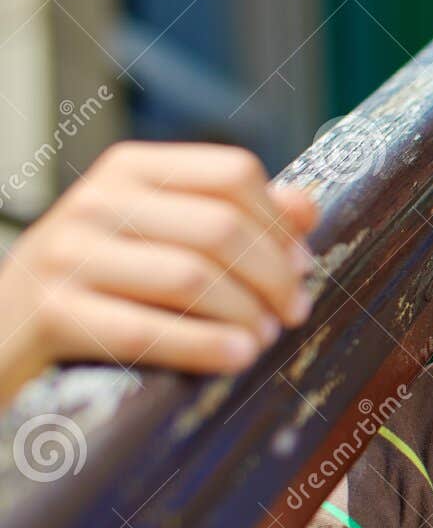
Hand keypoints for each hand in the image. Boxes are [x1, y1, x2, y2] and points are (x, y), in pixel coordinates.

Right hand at [0, 141, 317, 402]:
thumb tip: (307, 205)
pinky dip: (206, 346)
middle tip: (294, 312)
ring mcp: (68, 254)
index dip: (280, 224)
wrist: (3, 337)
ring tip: (265, 338)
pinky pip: (149, 330)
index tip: (301, 266)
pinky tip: (238, 358)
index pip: (232, 174)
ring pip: (192, 277)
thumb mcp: (158, 238)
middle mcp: (95, 201)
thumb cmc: (99, 286)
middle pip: (220, 228)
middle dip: (273, 277)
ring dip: (246, 314)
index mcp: (130, 170)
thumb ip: (231, 217)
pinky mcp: (53, 313)